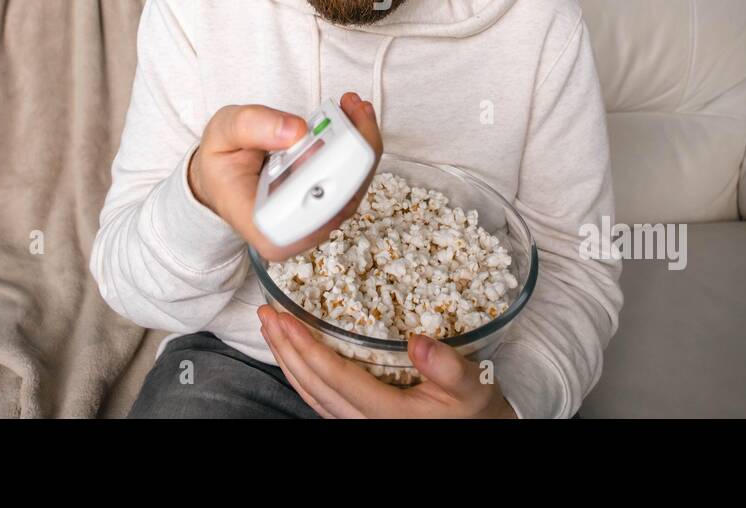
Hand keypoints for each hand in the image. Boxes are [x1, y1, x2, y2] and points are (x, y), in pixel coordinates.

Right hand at [188, 91, 383, 262]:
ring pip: (356, 185)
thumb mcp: (221, 136)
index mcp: (264, 227)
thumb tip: (295, 130)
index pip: (307, 216)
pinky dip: (358, 145)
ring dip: (361, 141)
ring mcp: (318, 219)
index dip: (322, 181)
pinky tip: (353, 117)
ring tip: (352, 107)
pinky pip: (355, 176)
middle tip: (348, 109)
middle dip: (353, 147)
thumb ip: (249, 127)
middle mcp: (298, 232)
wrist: (225, 179)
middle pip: (343, 198)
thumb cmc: (222, 165)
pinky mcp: (331, 203)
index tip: (317, 143)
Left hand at [257, 304, 517, 417]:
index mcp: (389, 414)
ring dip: (287, 360)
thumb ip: (446, 366)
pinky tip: (293, 354)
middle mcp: (365, 423)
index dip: (307, 349)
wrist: (479, 431)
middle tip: (266, 314)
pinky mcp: (358, 420)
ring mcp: (359, 424)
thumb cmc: (475, 409)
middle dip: (285, 349)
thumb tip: (418, 341)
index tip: (285, 320)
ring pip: (310, 395)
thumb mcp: (471, 385)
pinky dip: (301, 374)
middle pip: (313, 387)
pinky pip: (319, 399)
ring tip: (271, 328)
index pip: (336, 379)